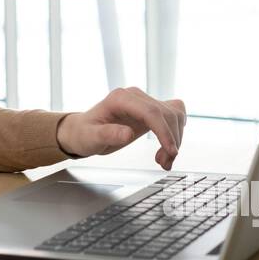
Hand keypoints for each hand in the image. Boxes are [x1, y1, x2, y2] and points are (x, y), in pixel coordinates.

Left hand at [56, 88, 186, 168]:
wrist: (83, 131)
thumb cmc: (84, 133)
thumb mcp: (90, 137)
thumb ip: (107, 134)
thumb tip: (127, 134)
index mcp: (120, 99)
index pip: (151, 112)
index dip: (164, 131)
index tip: (170, 151)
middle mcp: (135, 96)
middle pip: (166, 114)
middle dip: (171, 140)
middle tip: (164, 163)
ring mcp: (144, 101)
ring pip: (174, 115)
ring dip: (175, 139)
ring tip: (163, 160)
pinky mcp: (150, 109)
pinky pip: (173, 115)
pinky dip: (175, 132)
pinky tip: (167, 147)